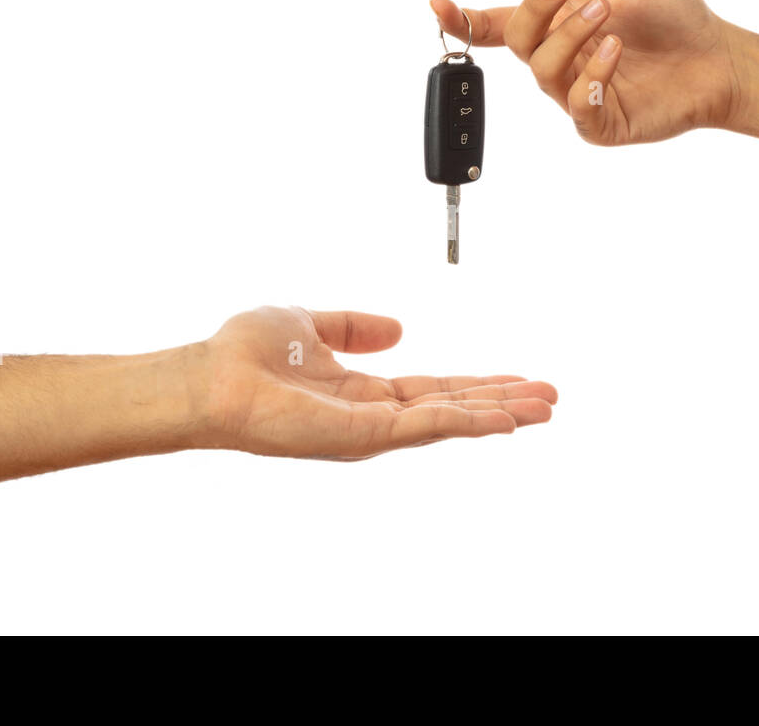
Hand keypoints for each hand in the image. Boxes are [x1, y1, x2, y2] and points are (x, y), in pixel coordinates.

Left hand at [191, 306, 555, 460]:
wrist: (208, 377)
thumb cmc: (243, 354)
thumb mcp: (311, 324)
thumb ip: (355, 327)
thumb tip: (397, 326)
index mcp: (363, 392)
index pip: (435, 389)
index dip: (479, 383)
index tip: (519, 378)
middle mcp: (373, 416)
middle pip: (453, 408)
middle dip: (503, 402)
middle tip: (550, 398)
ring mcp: (370, 430)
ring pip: (449, 421)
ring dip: (499, 413)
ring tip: (544, 408)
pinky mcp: (362, 435)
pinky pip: (426, 427)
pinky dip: (467, 422)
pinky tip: (502, 417)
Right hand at [431, 0, 746, 145]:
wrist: (718, 57)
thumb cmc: (673, 17)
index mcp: (559, 28)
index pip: (499, 25)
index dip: (466, 18)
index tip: (439, 4)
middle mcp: (562, 62)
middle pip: (517, 42)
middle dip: (538, 12)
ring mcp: (578, 95)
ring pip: (542, 71)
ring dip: (569, 36)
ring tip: (606, 14)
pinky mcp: (600, 124)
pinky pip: (575, 107)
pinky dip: (591, 76)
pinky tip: (615, 51)